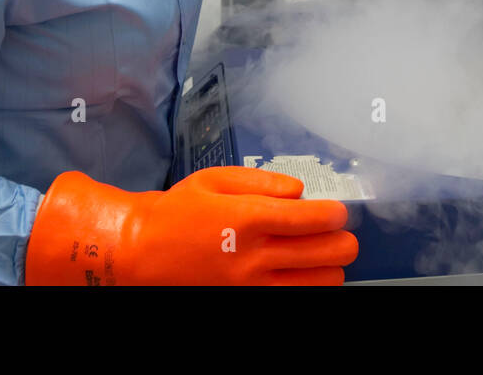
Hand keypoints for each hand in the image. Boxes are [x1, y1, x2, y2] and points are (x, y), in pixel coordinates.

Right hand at [25, 167, 356, 284]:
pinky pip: (296, 299)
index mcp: (248, 219)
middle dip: (342, 240)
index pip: (314, 219)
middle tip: (335, 233)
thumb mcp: (214, 180)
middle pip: (328, 254)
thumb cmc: (176, 213)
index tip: (337, 211)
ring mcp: (252, 287)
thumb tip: (299, 190)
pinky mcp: (247, 302)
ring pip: (320, 283)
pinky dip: (308, 287)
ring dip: (329, 267)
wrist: (141, 253)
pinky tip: (301, 275)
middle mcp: (254, 257)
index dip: (336, 214)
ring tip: (320, 255)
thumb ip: (262, 181)